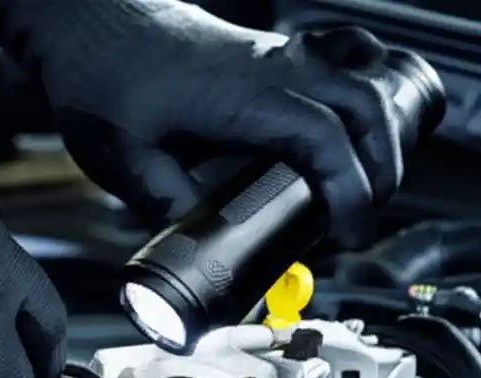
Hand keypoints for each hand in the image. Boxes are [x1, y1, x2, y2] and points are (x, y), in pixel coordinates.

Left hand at [0, 0, 402, 248]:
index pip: (327, 142)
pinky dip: (368, 86)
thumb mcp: (126, 160)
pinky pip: (346, 56)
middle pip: (366, 109)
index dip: (351, 194)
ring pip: (365, 81)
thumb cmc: (106, 80)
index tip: (347, 236)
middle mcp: (275, 69)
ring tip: (371, 182)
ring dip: (383, 133)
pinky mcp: (278, 52)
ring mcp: (282, 54)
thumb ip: (169, 206)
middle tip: (362, 219)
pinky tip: (368, 116)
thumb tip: (202, 249)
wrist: (97, 26)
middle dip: (383, 170)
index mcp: (245, 98)